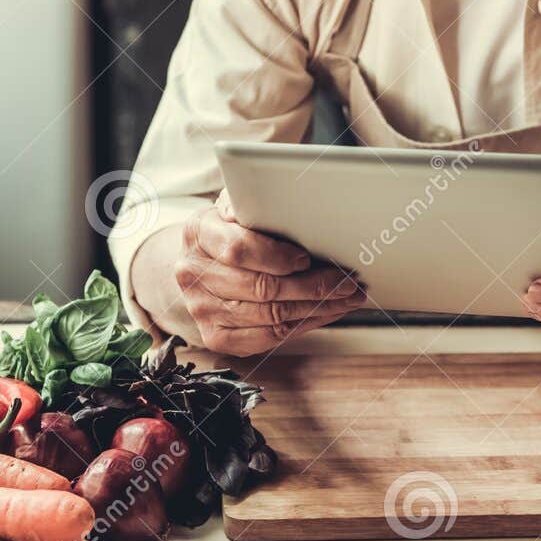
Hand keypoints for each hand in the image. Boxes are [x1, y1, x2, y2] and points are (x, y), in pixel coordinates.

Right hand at [173, 191, 365, 356]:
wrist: (200, 264)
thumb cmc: (228, 230)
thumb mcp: (235, 205)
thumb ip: (252, 202)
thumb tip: (278, 203)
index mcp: (198, 233)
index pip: (238, 249)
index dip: (277, 256)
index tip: (307, 257)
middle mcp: (193, 274)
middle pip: (260, 287)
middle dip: (313, 286)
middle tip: (347, 280)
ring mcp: (202, 309)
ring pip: (270, 316)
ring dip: (317, 308)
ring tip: (346, 297)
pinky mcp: (216, 337)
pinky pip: (267, 338)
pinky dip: (303, 326)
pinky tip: (324, 313)